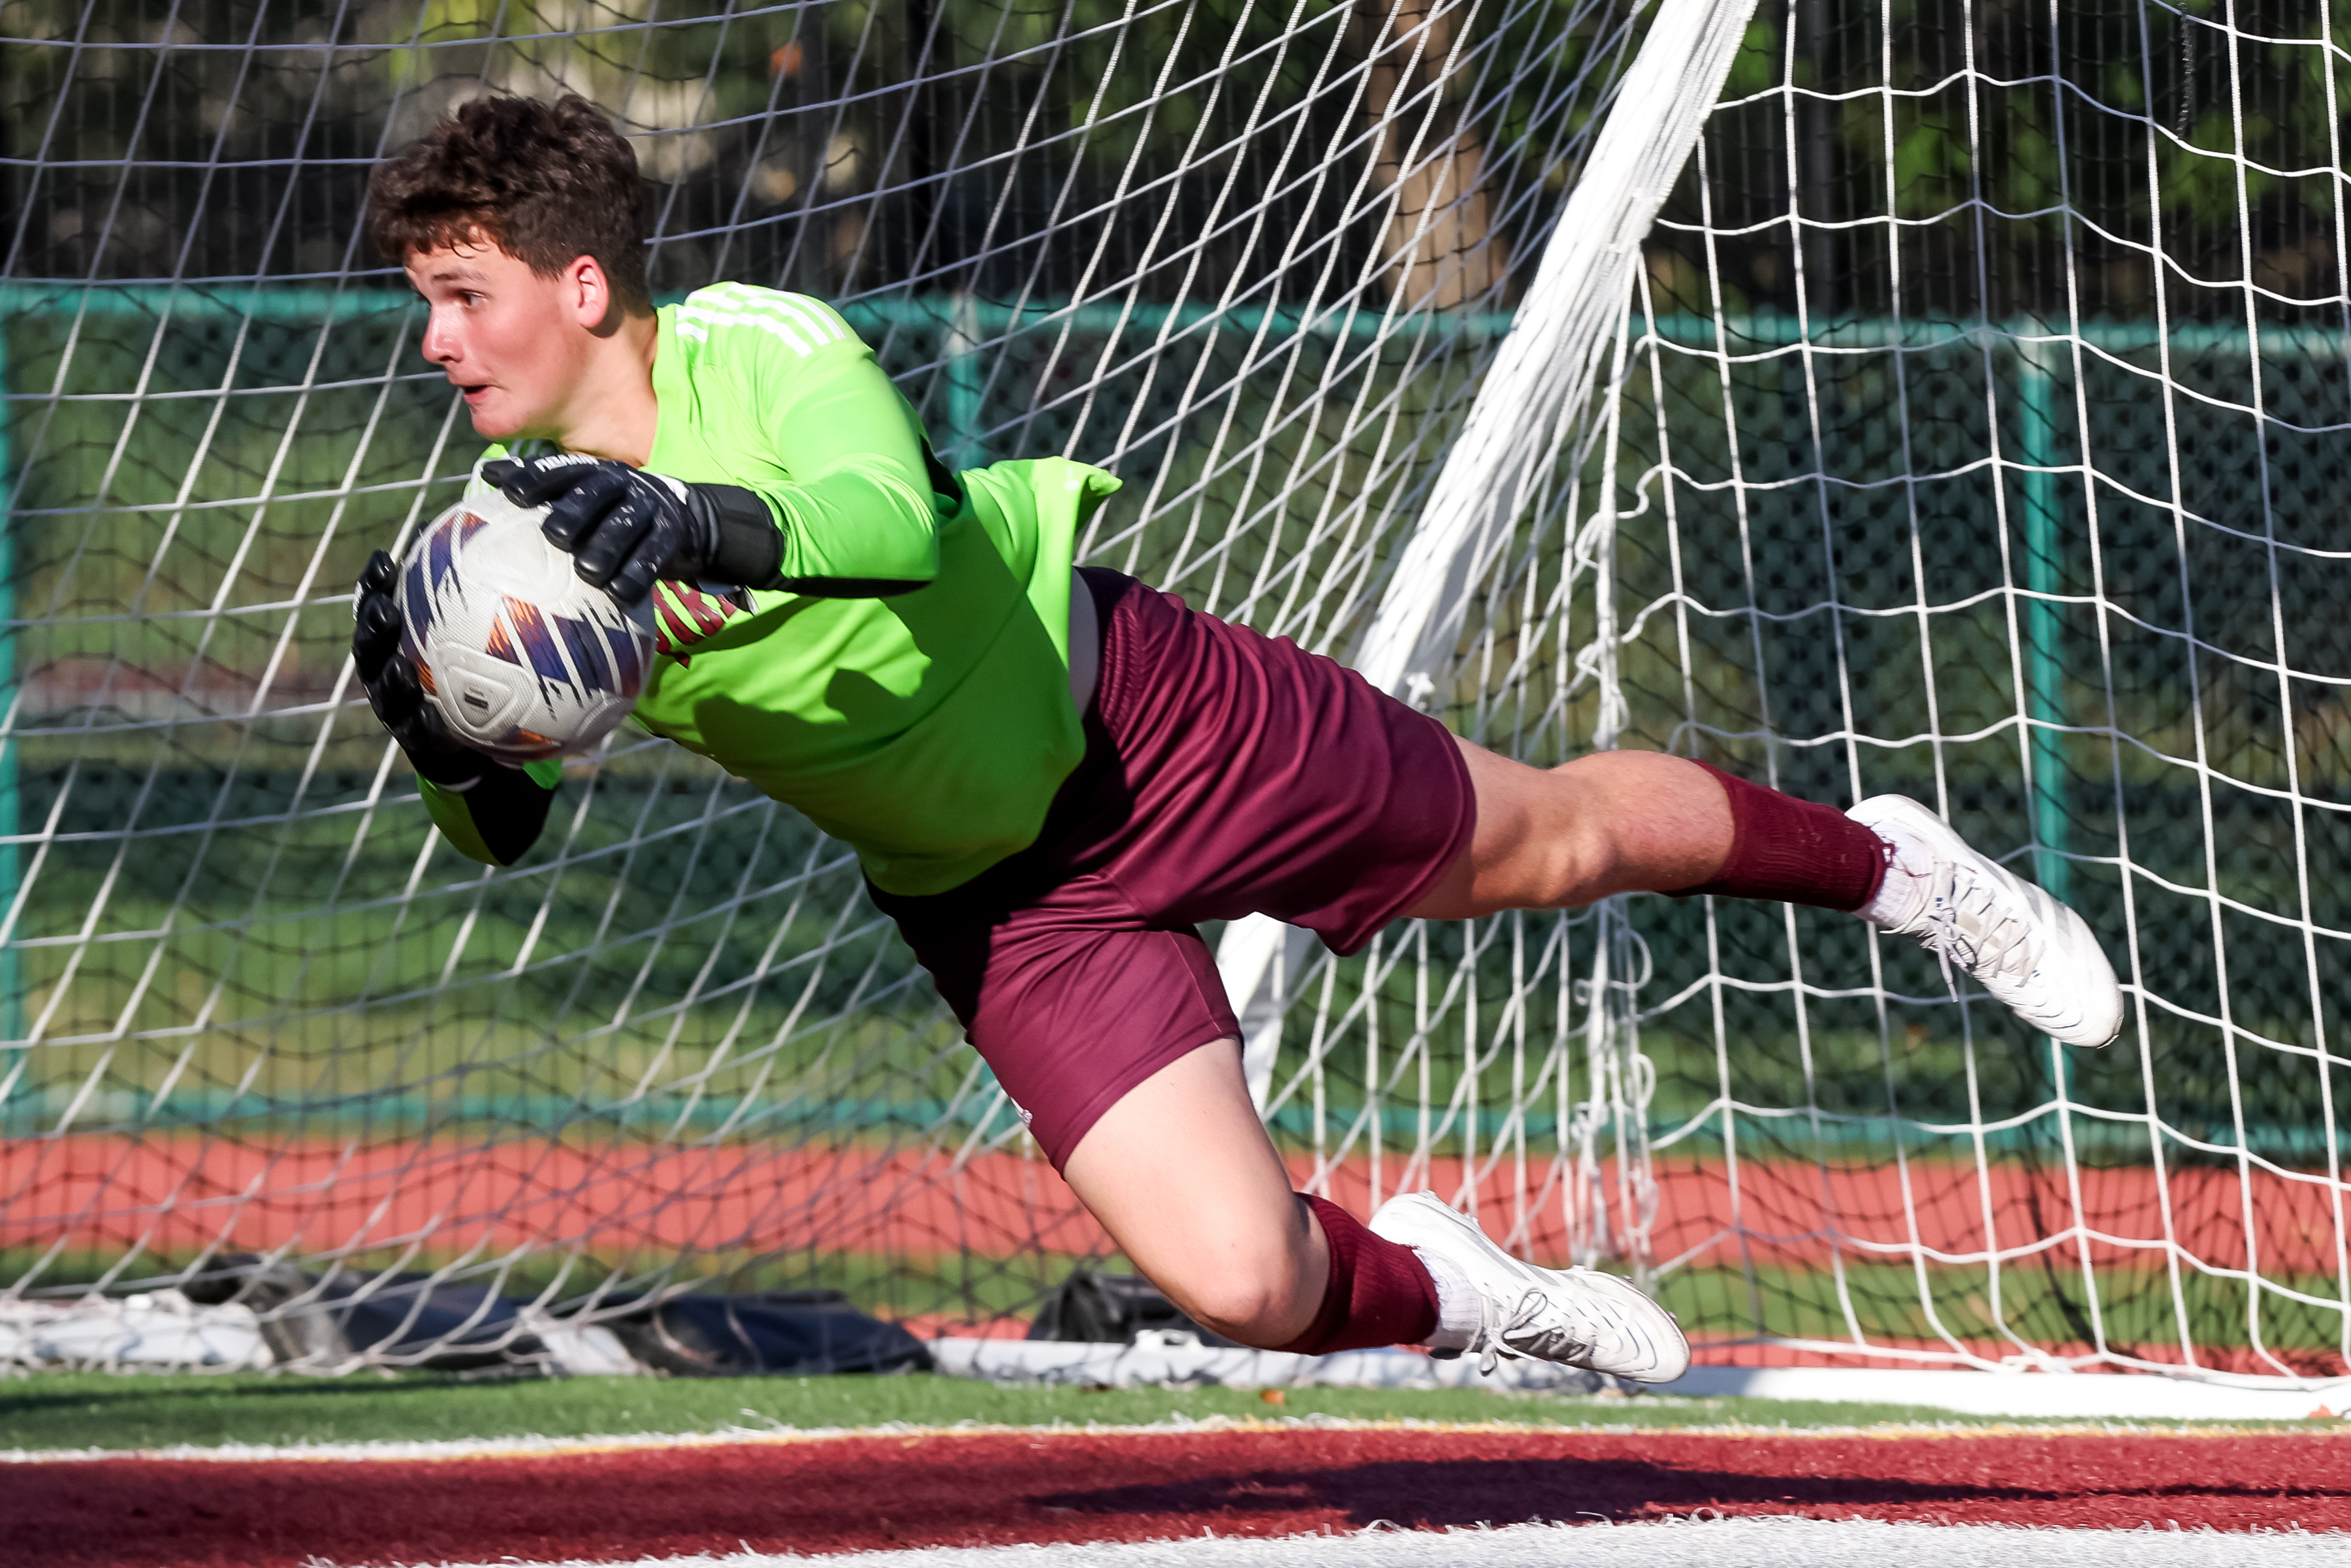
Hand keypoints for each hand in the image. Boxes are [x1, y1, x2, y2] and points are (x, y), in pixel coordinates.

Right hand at [351, 550, 486, 786]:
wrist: (475, 743)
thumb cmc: (477, 677)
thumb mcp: (478, 636)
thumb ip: (476, 594)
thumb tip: (492, 537)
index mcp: (396, 642)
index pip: (377, 607)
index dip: (374, 586)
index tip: (384, 561)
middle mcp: (388, 672)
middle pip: (369, 647)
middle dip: (371, 626)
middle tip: (384, 608)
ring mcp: (397, 708)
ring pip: (383, 692)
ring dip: (389, 679)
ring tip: (400, 666)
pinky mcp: (415, 741)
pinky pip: (415, 733)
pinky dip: (422, 725)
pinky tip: (434, 719)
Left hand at [485, 454, 722, 604]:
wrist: (683, 518)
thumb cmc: (612, 510)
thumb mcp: (582, 491)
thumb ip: (540, 484)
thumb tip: (486, 473)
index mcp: (591, 471)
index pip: (561, 470)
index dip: (537, 479)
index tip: (513, 495)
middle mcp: (620, 483)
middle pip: (595, 494)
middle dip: (574, 512)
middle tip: (555, 535)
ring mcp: (648, 507)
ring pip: (626, 526)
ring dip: (607, 548)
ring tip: (589, 572)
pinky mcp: (670, 533)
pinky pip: (654, 555)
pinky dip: (638, 575)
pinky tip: (621, 595)